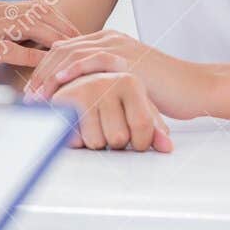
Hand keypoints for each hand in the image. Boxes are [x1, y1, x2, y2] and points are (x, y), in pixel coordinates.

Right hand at [0, 0, 79, 82]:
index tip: (75, 34)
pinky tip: (46, 69)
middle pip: (37, 12)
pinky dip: (33, 60)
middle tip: (82, 44)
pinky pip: (11, 51)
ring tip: (71, 54)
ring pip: (29, 26)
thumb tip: (23, 49)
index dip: (58, 18)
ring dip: (53, 40)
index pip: (34, 6)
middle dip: (63, 27)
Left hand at [23, 28, 211, 120]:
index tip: (28, 93)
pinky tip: (60, 80)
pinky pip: (94, 58)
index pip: (62, 51)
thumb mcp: (125, 85)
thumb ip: (102, 85)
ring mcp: (118, 46)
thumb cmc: (162, 92)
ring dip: (50, 74)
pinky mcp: (128, 57)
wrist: (195, 87)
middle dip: (39, 73)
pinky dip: (74, 68)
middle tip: (25, 97)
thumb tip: (77, 102)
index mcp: (105, 42)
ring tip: (36, 95)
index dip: (42, 70)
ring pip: (72, 53)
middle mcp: (108, 39)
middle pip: (61, 50)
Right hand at [53, 71, 171, 151]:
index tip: (137, 140)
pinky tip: (82, 127)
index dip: (141, 142)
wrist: (74, 84)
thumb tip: (167, 147)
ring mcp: (82, 91)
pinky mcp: (62, 103)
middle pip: (119, 138)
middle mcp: (105, 82)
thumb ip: (155, 129)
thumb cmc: (111, 99)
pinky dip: (79, 140)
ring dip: (97, 142)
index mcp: (129, 82)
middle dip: (117, 143)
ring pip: (96, 142)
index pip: (142, 126)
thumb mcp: (137, 109)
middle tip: (112, 129)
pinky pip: (75, 139)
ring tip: (96, 126)